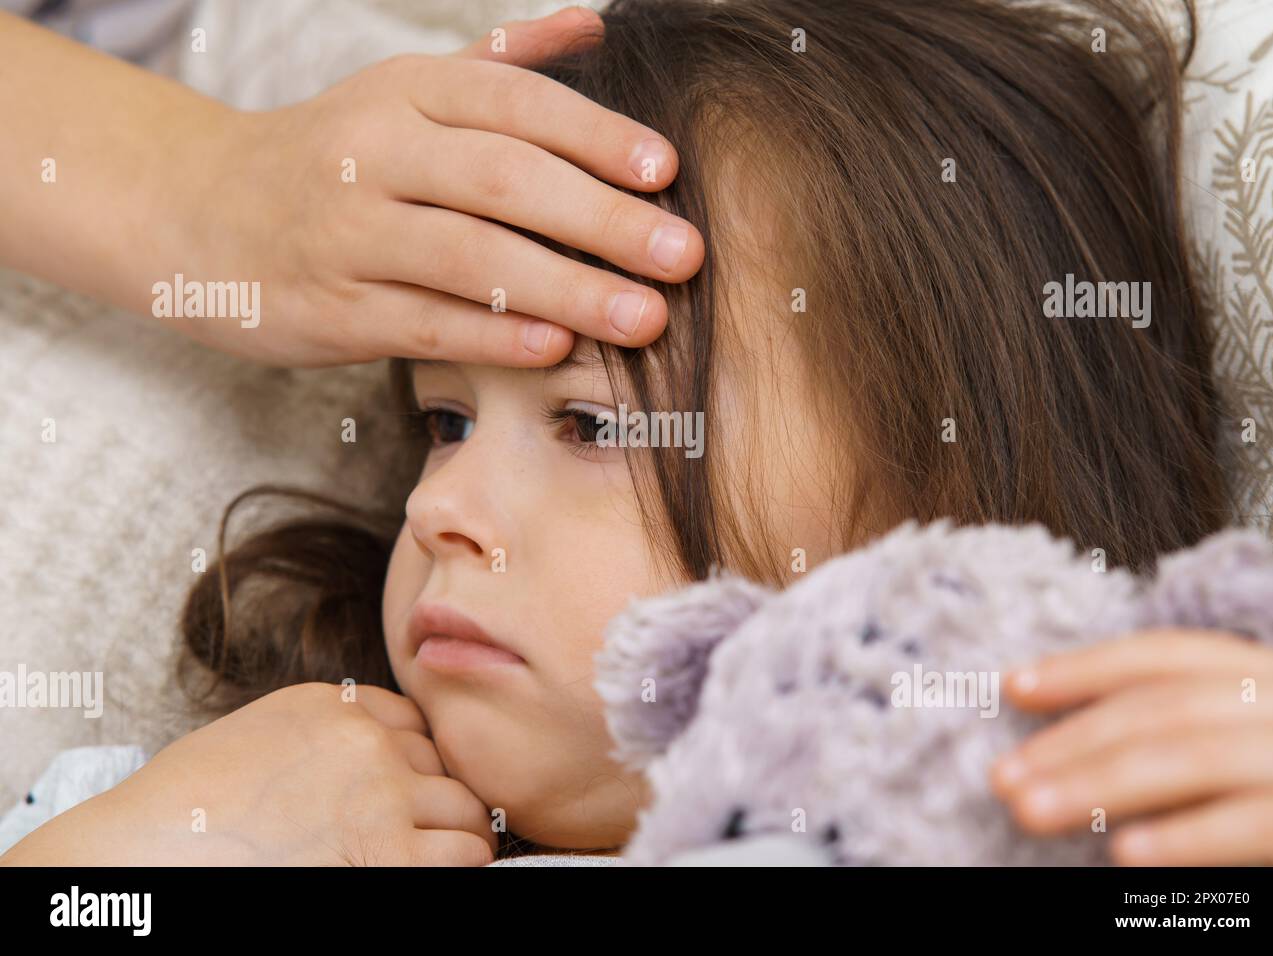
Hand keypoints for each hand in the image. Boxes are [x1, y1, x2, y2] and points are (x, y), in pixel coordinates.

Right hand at [1, 683, 495, 865]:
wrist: (145, 852)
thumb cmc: (184, 808)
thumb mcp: (259, 737)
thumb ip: (323, 738)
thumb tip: (363, 764)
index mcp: (334, 706)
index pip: (416, 724)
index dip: (417, 763)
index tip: (408, 792)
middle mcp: (368, 741)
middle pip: (445, 765)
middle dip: (439, 799)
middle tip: (425, 832)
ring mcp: (383, 794)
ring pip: (467, 810)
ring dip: (459, 835)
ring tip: (438, 859)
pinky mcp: (388, 853)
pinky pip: (464, 854)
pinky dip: (460, 865)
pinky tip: (432, 874)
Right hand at [154, 5, 702, 366]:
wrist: (199, 212)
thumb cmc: (332, 155)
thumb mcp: (404, 92)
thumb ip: (502, 64)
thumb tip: (595, 25)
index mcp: (406, 93)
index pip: (515, 104)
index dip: (595, 136)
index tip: (668, 170)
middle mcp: (376, 153)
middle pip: (503, 181)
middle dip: (602, 220)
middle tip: (683, 254)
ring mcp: (350, 234)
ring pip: (469, 258)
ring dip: (565, 288)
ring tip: (643, 317)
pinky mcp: (333, 309)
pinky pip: (424, 322)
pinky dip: (493, 335)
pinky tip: (555, 348)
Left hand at [990, 629, 1272, 864]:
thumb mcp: (1254, 763)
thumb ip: (1192, 748)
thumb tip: (1075, 761)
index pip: (1175, 657)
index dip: (1089, 666)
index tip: (1014, 686)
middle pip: (1173, 704)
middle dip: (1077, 737)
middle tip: (1002, 776)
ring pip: (1201, 753)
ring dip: (1102, 782)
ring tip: (1031, 809)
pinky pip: (1262, 821)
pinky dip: (1189, 837)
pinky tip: (1126, 857)